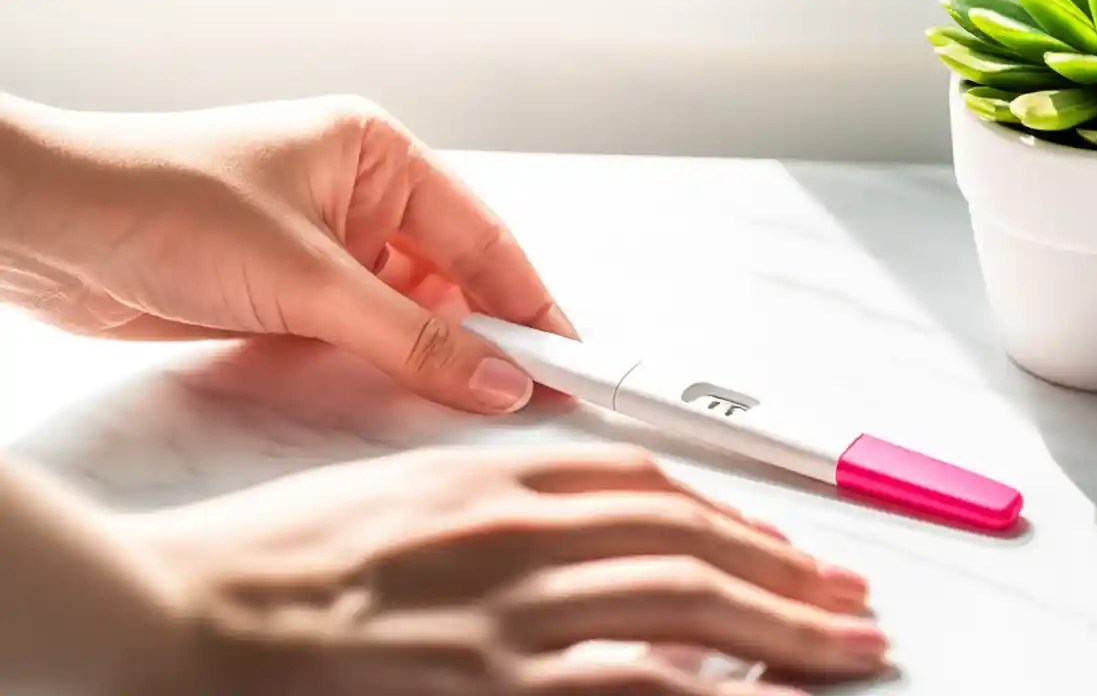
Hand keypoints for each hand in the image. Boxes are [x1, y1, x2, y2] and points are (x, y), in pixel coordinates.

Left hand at [0, 93, 570, 412]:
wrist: (45, 228)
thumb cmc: (159, 202)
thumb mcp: (307, 277)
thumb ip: (411, 338)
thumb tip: (498, 377)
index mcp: (376, 153)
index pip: (482, 237)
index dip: (531, 302)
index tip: (568, 359)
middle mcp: (357, 196)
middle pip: (451, 280)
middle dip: (486, 338)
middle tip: (530, 397)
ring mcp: (324, 248)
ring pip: (408, 316)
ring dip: (431, 360)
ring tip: (473, 405)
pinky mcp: (291, 294)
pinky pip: (361, 337)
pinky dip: (384, 370)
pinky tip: (408, 399)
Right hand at [124, 445, 885, 694]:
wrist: (188, 616)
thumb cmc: (275, 560)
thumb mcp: (393, 493)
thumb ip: (489, 500)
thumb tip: (573, 525)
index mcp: (490, 477)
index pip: (643, 478)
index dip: (726, 508)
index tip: (773, 536)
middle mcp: (520, 534)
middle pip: (690, 537)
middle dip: (788, 566)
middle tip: (852, 594)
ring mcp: (514, 617)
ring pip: (688, 603)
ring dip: (786, 623)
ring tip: (853, 644)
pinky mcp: (497, 692)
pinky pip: (640, 684)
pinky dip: (720, 690)